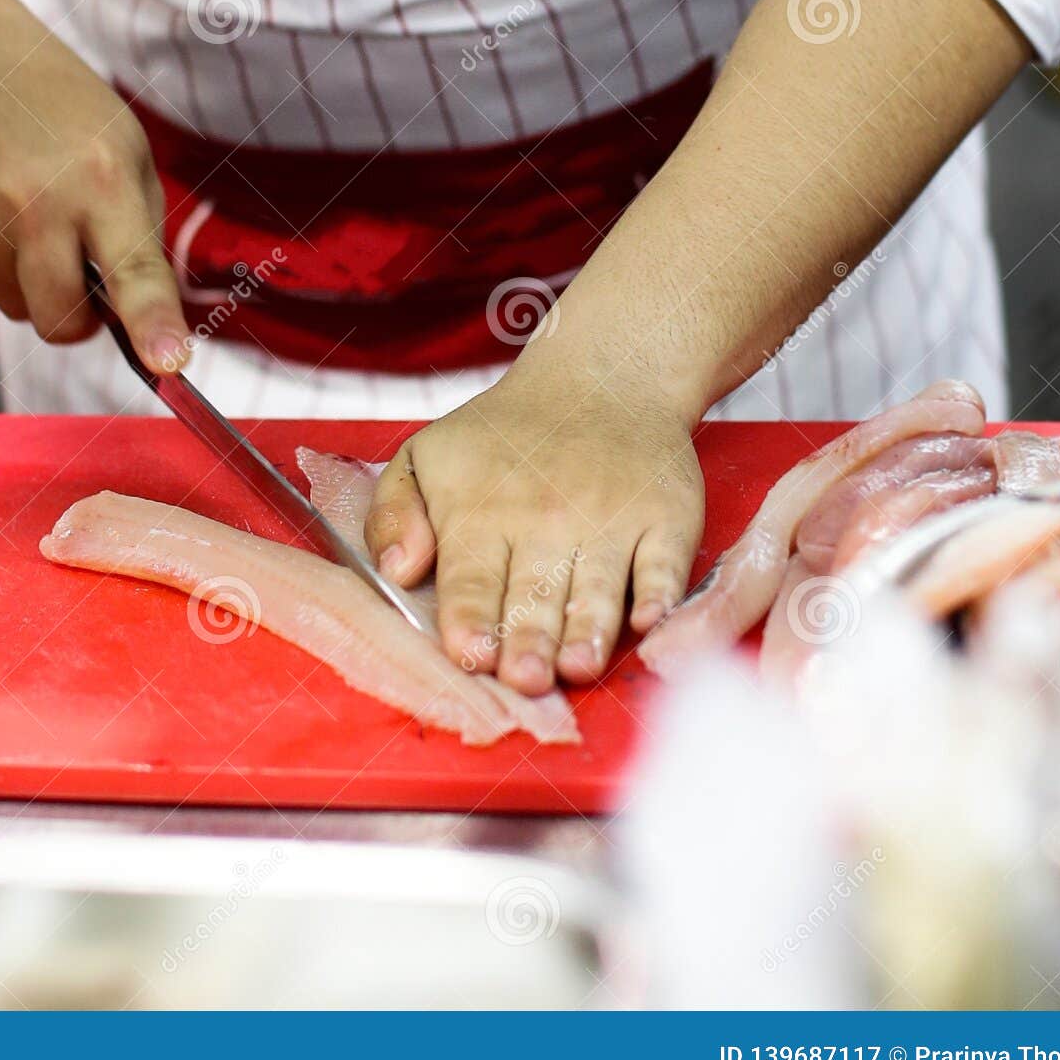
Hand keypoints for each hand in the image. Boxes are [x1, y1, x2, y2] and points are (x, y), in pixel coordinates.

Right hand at [0, 31, 189, 370]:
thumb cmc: (58, 112)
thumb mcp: (126, 152)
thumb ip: (141, 241)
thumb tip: (154, 332)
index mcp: (101, 179)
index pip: (134, 271)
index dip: (152, 325)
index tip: (168, 363)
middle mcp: (35, 201)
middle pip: (62, 322)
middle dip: (77, 316)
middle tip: (77, 265)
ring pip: (16, 312)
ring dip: (27, 285)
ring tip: (22, 214)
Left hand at [365, 371, 704, 693]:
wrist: (601, 380)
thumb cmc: (503, 437)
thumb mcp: (425, 458)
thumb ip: (394, 515)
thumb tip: (396, 571)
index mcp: (481, 512)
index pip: (471, 579)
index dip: (471, 619)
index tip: (470, 655)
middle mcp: (546, 519)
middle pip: (535, 595)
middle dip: (529, 640)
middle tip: (524, 679)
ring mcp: (611, 520)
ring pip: (597, 590)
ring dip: (588, 630)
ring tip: (578, 666)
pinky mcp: (665, 520)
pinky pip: (664, 567)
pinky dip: (659, 595)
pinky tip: (650, 622)